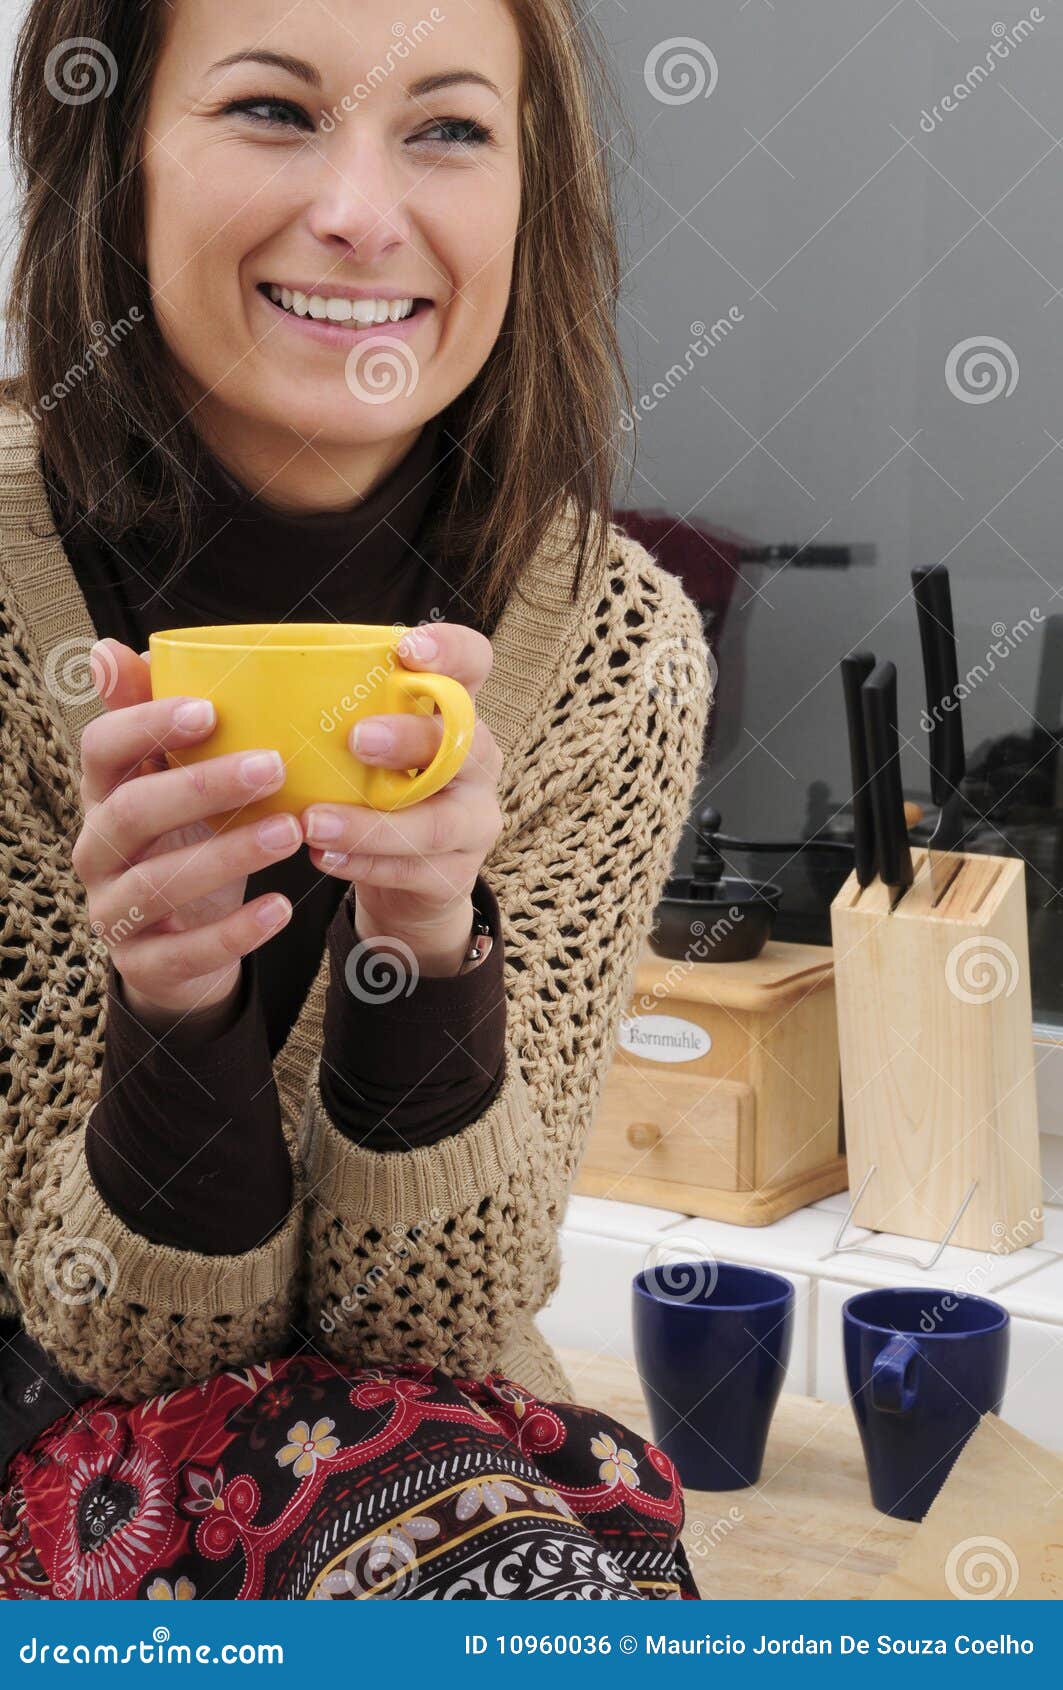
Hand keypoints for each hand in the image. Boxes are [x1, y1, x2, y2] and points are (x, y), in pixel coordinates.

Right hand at [72, 639, 304, 1028]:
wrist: (184, 946)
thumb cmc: (189, 843)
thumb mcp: (177, 784)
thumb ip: (156, 723)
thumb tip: (110, 649)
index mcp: (105, 794)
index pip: (102, 749)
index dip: (146, 726)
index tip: (207, 709)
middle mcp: (98, 850)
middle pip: (131, 813)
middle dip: (200, 788)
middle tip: (272, 766)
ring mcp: (114, 911)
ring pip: (158, 884)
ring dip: (227, 854)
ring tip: (291, 832)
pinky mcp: (145, 964)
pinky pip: (185, 952)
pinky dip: (236, 932)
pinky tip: (281, 908)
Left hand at [301, 624, 503, 975]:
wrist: (402, 881)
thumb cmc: (367, 790)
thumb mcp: (361, 747)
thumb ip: (335, 715)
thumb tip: (238, 678)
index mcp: (455, 711)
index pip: (473, 662)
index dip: (451, 650)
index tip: (406, 649)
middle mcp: (477, 760)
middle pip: (464, 742)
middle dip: (410, 738)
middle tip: (355, 739)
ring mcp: (475, 818)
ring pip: (438, 821)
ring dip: (372, 823)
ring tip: (313, 822)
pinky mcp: (459, 871)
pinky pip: (417, 868)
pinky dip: (366, 863)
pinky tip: (321, 856)